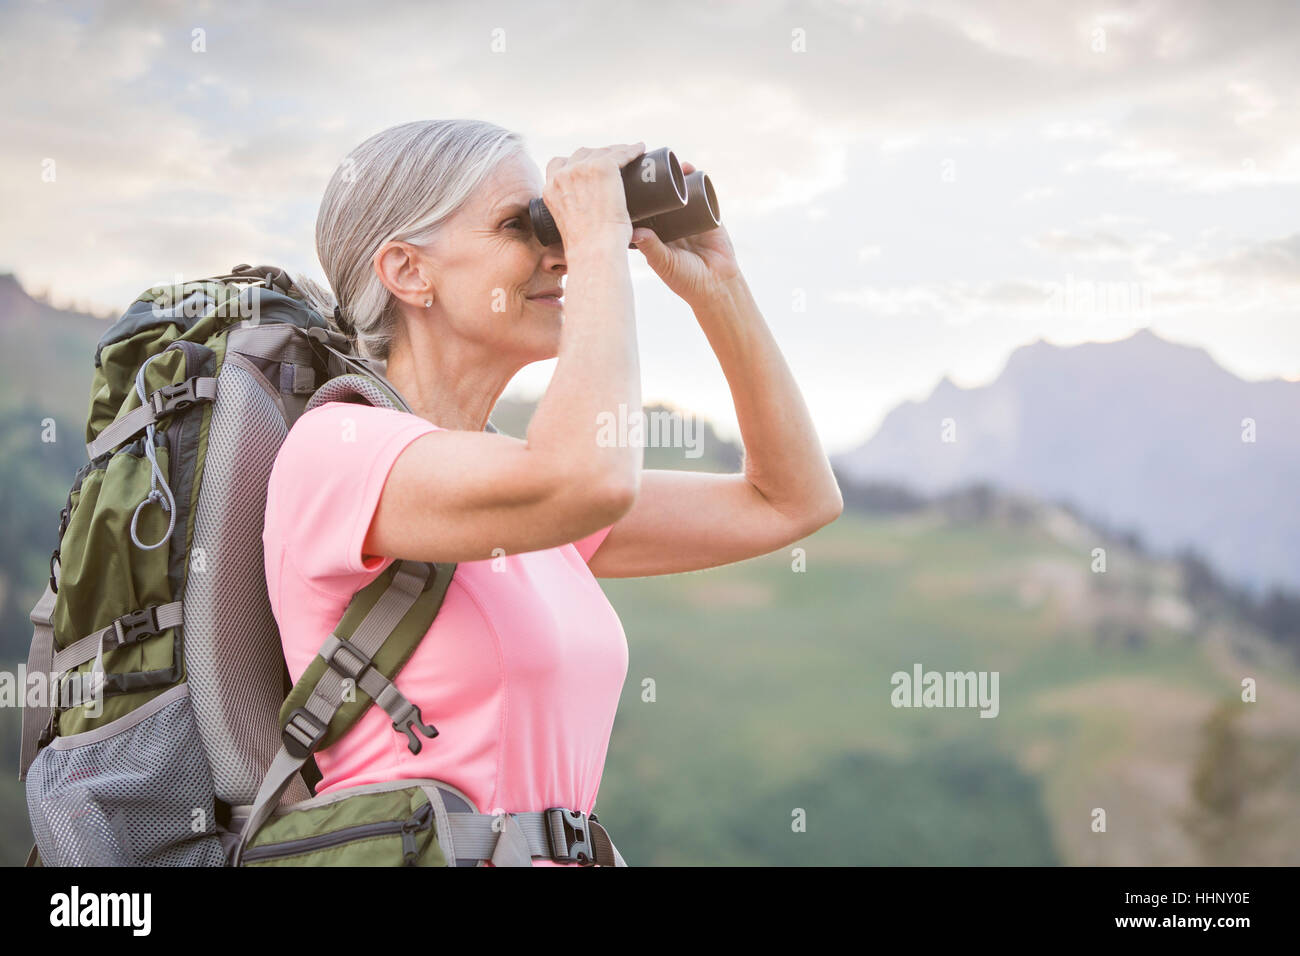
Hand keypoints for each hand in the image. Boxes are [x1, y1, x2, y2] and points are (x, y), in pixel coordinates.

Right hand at [544, 142, 645, 248]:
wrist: (594, 251)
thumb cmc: (587, 249)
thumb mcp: (570, 228)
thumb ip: (573, 216)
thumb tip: (590, 218)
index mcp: (550, 190)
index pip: (558, 165)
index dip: (574, 163)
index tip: (587, 166)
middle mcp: (562, 175)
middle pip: (581, 154)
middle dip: (597, 154)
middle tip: (614, 160)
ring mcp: (582, 169)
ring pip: (602, 152)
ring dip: (616, 150)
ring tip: (629, 153)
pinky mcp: (603, 167)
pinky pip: (620, 154)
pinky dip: (632, 151)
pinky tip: (640, 150)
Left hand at [630, 158, 740, 310]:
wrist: (717, 285)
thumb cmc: (686, 280)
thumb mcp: (665, 263)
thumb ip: (651, 249)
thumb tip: (634, 231)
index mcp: (654, 233)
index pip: (641, 210)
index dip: (634, 194)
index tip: (625, 179)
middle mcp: (669, 222)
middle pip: (659, 195)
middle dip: (653, 179)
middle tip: (644, 163)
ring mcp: (688, 217)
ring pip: (678, 190)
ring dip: (673, 174)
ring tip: (667, 162)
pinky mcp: (707, 213)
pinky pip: (700, 191)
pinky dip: (694, 178)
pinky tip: (687, 167)